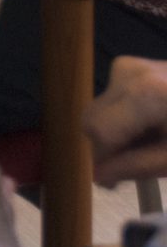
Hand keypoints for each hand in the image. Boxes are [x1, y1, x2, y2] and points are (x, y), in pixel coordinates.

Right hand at [87, 57, 166, 181]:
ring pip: (99, 109)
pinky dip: (124, 117)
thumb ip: (135, 167)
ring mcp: (130, 65)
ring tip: (153, 141)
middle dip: (107, 146)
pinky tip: (152, 124)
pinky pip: (111, 99)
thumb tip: (99, 176)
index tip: (116, 181)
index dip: (103, 159)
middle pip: (92, 118)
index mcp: (145, 95)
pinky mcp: (131, 64)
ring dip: (116, 131)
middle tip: (136, 164)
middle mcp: (130, 72)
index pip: (99, 131)